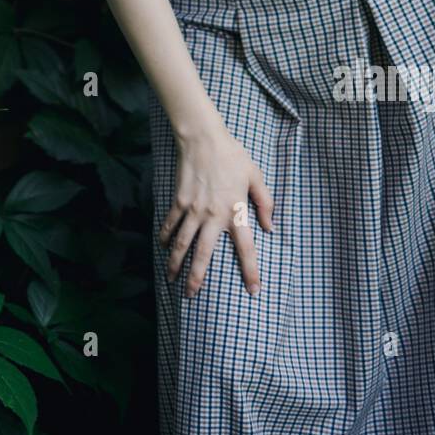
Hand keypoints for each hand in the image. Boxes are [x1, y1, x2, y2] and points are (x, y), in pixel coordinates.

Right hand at [159, 121, 273, 298]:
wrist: (203, 139)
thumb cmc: (232, 156)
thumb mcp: (256, 176)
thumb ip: (265, 203)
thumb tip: (270, 228)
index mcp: (235, 211)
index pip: (246, 248)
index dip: (251, 271)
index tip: (254, 290)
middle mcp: (213, 216)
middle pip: (203, 254)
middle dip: (196, 277)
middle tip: (191, 295)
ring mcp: (193, 210)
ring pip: (182, 243)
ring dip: (176, 263)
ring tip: (172, 279)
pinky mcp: (179, 201)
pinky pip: (170, 224)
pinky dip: (165, 237)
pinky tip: (163, 248)